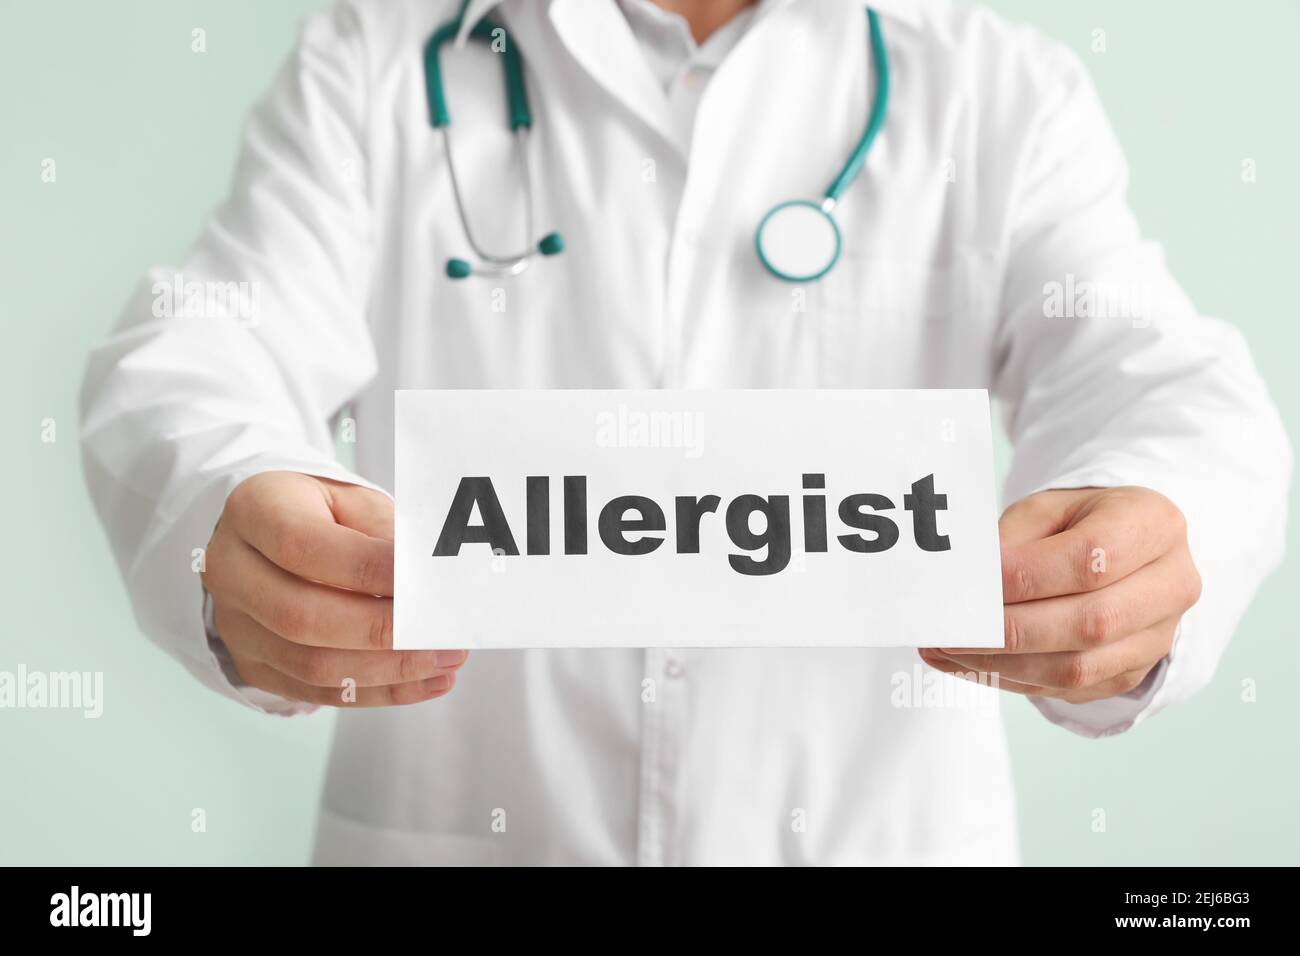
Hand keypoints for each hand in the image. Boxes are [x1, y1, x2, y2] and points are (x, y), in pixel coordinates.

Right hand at [201, 471, 466, 705]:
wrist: (273, 537)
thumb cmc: (324, 514)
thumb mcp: (353, 503)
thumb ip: (386, 536)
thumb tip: (431, 582)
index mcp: (254, 512)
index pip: (303, 547)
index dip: (369, 570)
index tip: (425, 585)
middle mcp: (231, 571)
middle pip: (301, 616)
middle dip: (383, 631)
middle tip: (444, 635)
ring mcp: (236, 625)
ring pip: (311, 665)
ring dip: (389, 669)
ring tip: (446, 660)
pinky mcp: (255, 665)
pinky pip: (319, 691)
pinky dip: (380, 692)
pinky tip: (428, 681)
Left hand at [920, 486, 1200, 703]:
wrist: (1124, 549)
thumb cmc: (1076, 522)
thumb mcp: (1045, 510)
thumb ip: (1011, 543)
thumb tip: (965, 590)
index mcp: (1153, 525)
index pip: (1090, 561)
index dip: (1025, 579)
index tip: (970, 588)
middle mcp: (1171, 585)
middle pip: (1090, 623)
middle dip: (1008, 632)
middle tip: (947, 632)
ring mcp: (1158, 637)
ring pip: (1079, 668)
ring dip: (1002, 665)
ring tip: (945, 652)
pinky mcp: (1133, 673)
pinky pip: (1069, 690)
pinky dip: (1011, 680)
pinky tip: (966, 665)